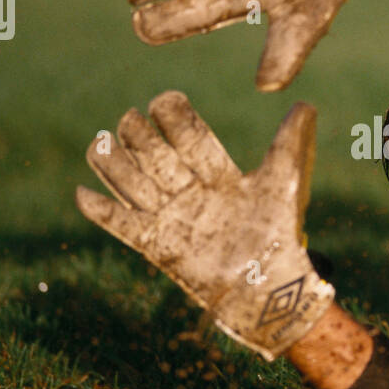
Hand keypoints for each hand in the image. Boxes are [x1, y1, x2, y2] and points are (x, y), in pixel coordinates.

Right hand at [76, 93, 333, 360]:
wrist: (269, 287)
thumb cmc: (280, 235)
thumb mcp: (284, 184)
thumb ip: (289, 143)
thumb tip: (306, 104)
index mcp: (219, 176)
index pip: (190, 139)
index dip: (176, 119)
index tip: (164, 100)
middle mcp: (192, 195)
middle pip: (157, 157)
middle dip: (141, 137)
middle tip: (129, 119)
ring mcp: (174, 220)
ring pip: (135, 186)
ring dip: (115, 165)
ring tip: (98, 142)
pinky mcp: (159, 246)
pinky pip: (124, 227)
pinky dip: (103, 212)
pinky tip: (82, 194)